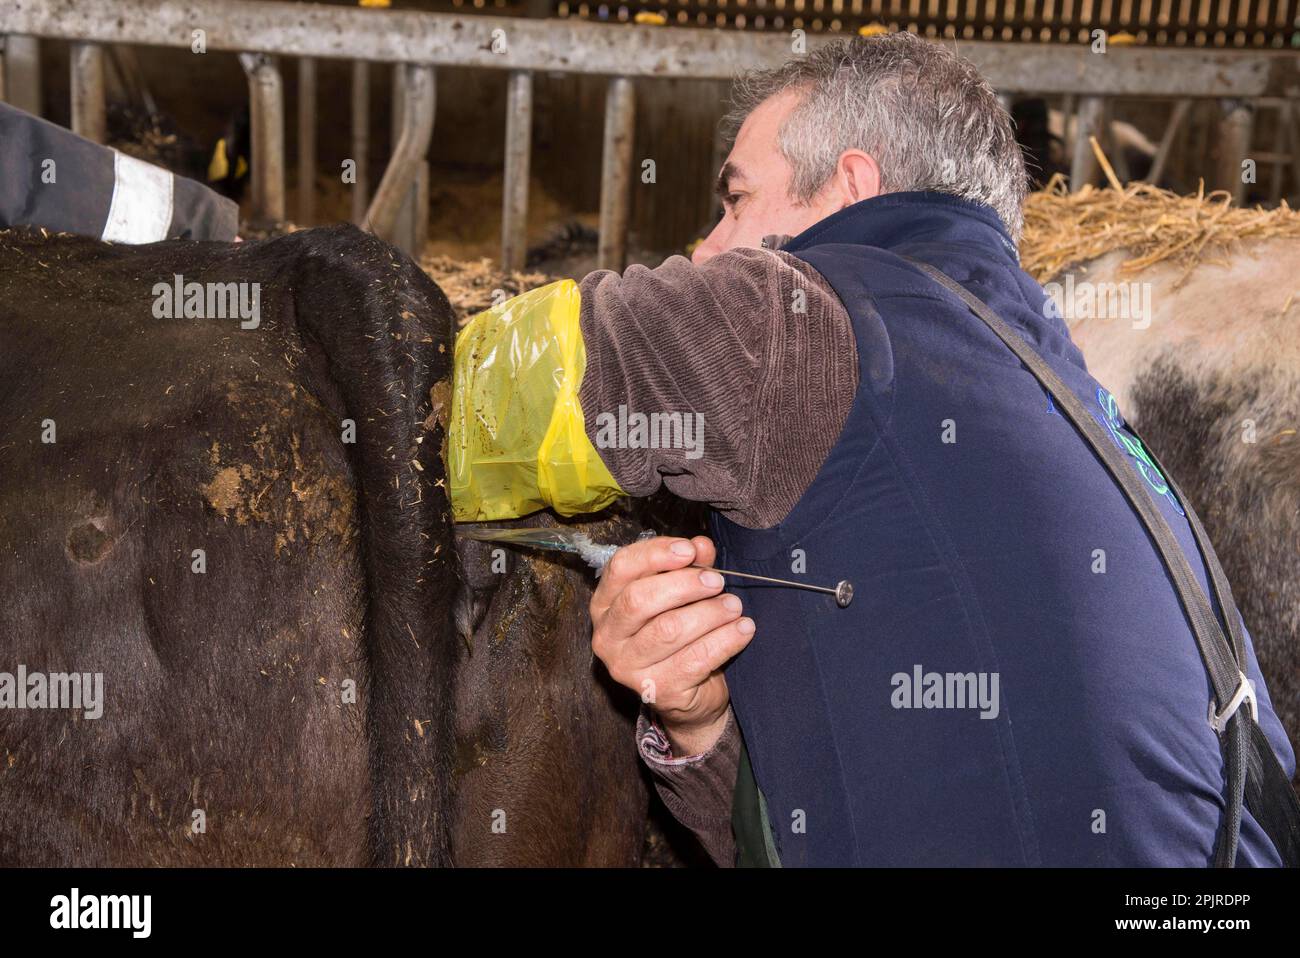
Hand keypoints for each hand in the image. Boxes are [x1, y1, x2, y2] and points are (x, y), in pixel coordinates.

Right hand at [591, 535, 754, 756]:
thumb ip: (689, 566)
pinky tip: (742, 629)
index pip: (621, 567)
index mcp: (605, 604)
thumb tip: (701, 546)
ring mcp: (628, 667)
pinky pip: (694, 659)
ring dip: (709, 613)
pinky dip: (724, 640)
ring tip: (733, 605)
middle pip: (639, 600)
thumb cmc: (680, 634)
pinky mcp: (656, 690)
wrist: (690, 694)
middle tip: (717, 581)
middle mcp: (608, 636)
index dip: (655, 553)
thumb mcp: (682, 594)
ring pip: (668, 630)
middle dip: (684, 585)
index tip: (689, 550)